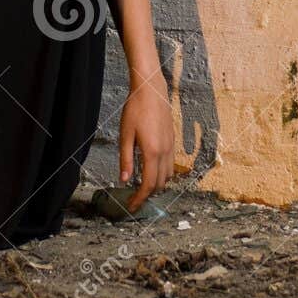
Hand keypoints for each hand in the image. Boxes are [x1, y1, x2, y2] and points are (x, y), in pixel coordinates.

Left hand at [118, 81, 173, 213]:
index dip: (140, 199)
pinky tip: (151, 170)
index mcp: (152, 152)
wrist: (151, 90)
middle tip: (134, 198)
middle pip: (160, 184)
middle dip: (148, 195)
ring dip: (157, 185)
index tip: (131, 206)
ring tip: (142, 186)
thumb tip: (124, 180)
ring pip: (168, 176)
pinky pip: (171, 164)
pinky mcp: (172, 141)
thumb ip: (126, 159)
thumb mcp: (125, 135)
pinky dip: (163, 173)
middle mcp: (165, 152)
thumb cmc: (135, 110)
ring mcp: (171, 146)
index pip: (148, 184)